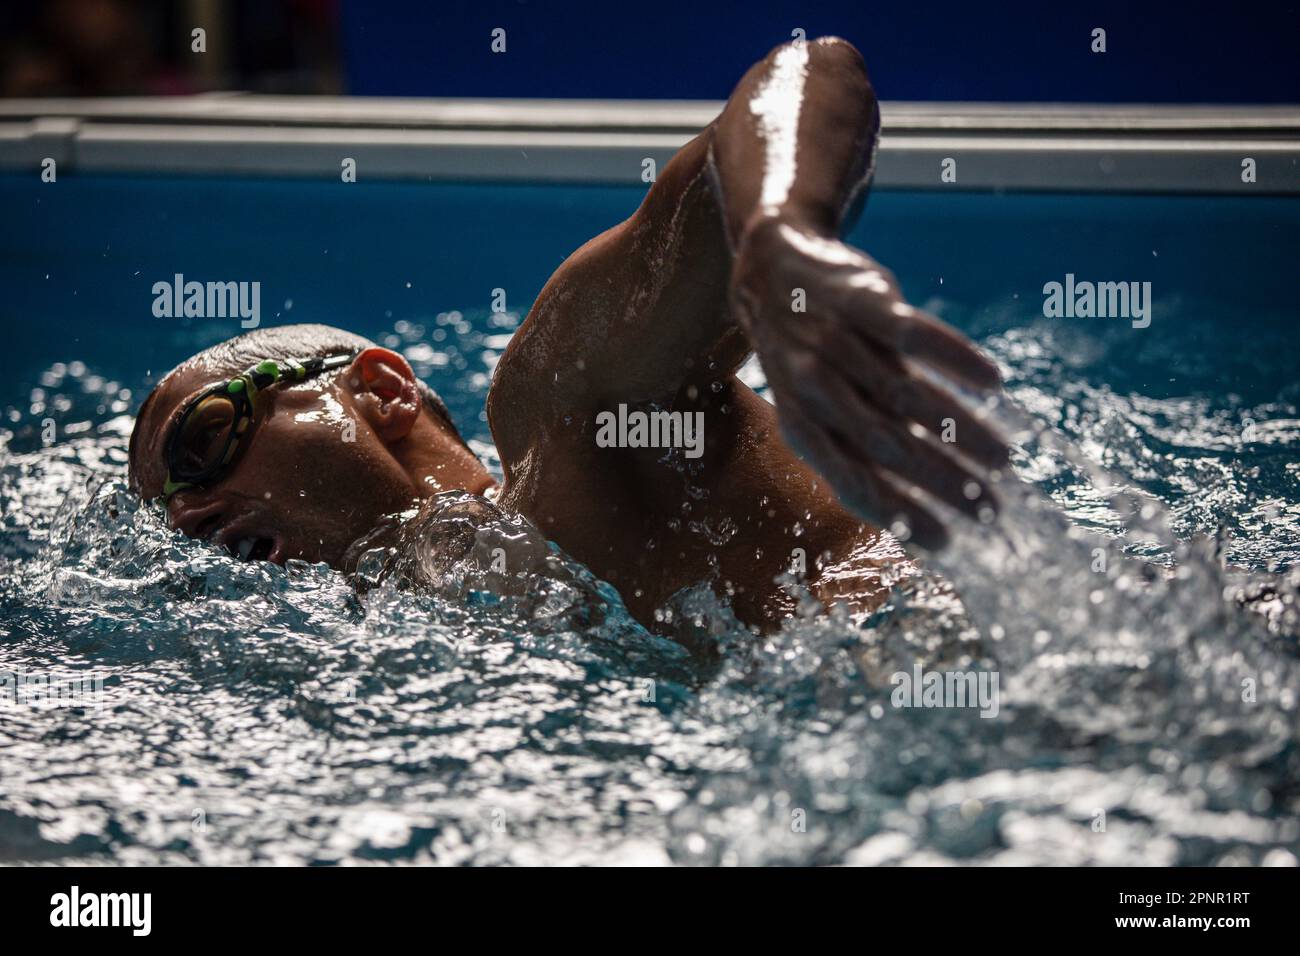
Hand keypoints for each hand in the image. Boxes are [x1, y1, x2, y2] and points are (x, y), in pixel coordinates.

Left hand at [729, 215, 1007, 548]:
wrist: (769, 273)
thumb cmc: (806, 362)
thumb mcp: (812, 412)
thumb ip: (854, 454)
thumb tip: (908, 517)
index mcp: (803, 428)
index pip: (854, 482)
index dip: (900, 515)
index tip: (948, 542)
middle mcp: (814, 388)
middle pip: (887, 444)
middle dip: (942, 481)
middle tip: (990, 509)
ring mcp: (836, 342)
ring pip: (905, 394)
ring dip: (959, 430)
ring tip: (1003, 458)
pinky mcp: (860, 299)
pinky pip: (911, 333)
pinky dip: (953, 357)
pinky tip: (992, 382)